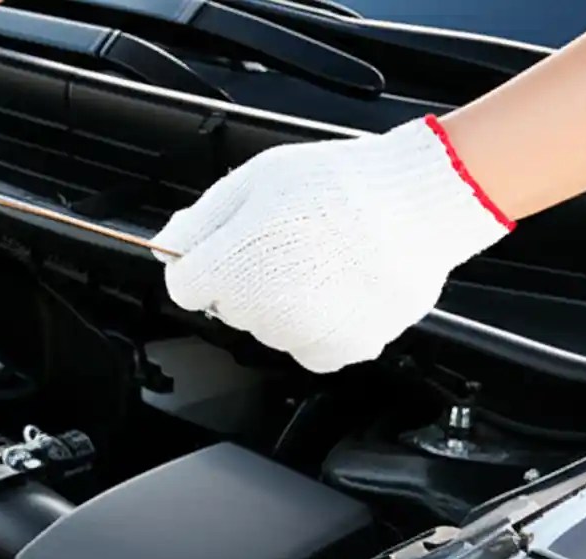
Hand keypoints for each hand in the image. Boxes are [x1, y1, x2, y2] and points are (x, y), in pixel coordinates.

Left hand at [153, 115, 514, 373]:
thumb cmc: (339, 184)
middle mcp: (259, 310)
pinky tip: (340, 286)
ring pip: (270, 327)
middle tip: (290, 240)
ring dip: (285, 301)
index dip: (205, 260)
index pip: (184, 284)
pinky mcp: (340, 350)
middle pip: (229, 306)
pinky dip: (320, 324)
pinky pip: (311, 346)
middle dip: (247, 277)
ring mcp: (299, 335)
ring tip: (324, 258)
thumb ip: (201, 220)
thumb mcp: (254, 180)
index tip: (228, 245)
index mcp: (229, 267)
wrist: (417, 204)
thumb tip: (168, 246)